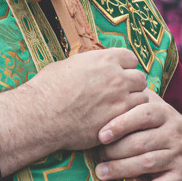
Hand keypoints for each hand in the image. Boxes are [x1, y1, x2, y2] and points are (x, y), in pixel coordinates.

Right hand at [0, 48, 147, 174]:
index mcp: (104, 59)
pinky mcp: (118, 120)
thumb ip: (89, 64)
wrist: (40, 115)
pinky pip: (134, 118)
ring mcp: (120, 100)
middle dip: (132, 85)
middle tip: (121, 94)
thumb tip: (92, 64)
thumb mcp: (68, 65)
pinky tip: (117, 122)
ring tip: (119, 110)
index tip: (120, 74)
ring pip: (141, 99)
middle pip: (140, 78)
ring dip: (132, 104)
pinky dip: (128, 120)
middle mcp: (116, 77)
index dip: (126, 67)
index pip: (131, 58)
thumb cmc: (47, 89)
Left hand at [94, 91, 181, 180]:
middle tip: (97, 156)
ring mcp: (178, 157)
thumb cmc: (165, 128)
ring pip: (147, 164)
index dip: (121, 123)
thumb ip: (138, 99)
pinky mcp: (179, 178)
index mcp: (165, 113)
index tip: (101, 134)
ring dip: (121, 170)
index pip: (144, 115)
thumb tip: (108, 88)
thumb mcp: (158, 109)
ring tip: (102, 173)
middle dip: (115, 151)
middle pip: (141, 142)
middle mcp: (174, 134)